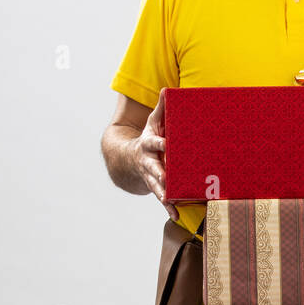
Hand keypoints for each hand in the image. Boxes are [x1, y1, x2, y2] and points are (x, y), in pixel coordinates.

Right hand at [130, 88, 177, 219]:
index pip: (154, 142)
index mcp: (149, 144)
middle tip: (165, 177)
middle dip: (159, 172)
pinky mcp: (155, 187)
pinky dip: (168, 207)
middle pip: (153, 167)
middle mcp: (148, 161)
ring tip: (168, 200)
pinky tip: (175, 214)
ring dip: (162, 193)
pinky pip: (162, 198)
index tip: (166, 143)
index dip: (160, 143)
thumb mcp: (153, 122)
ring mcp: (151, 176)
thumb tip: (167, 90)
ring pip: (156, 185)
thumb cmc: (149, 138)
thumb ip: (161, 109)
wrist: (128, 159)